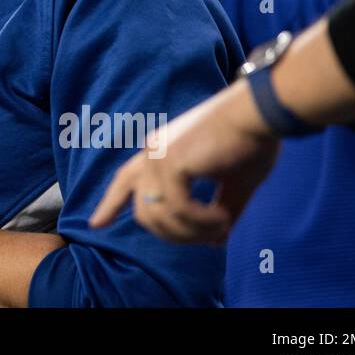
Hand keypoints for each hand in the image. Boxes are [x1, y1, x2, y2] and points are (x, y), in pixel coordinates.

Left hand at [89, 80, 280, 242]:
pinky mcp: (171, 163)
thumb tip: (216, 240)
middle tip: (208, 239)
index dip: (110, 204)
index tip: (95, 225)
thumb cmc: (250, 142)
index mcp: (160, 152)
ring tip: (222, 226)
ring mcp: (158, 157)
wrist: (260, 114)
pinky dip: (201, 223)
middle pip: (143, 213)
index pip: (126, 180)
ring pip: (159, 217)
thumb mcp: (233, 184)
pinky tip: (222, 220)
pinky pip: (179, 211)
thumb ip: (220, 210)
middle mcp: (152, 153)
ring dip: (192, 233)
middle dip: (173, 235)